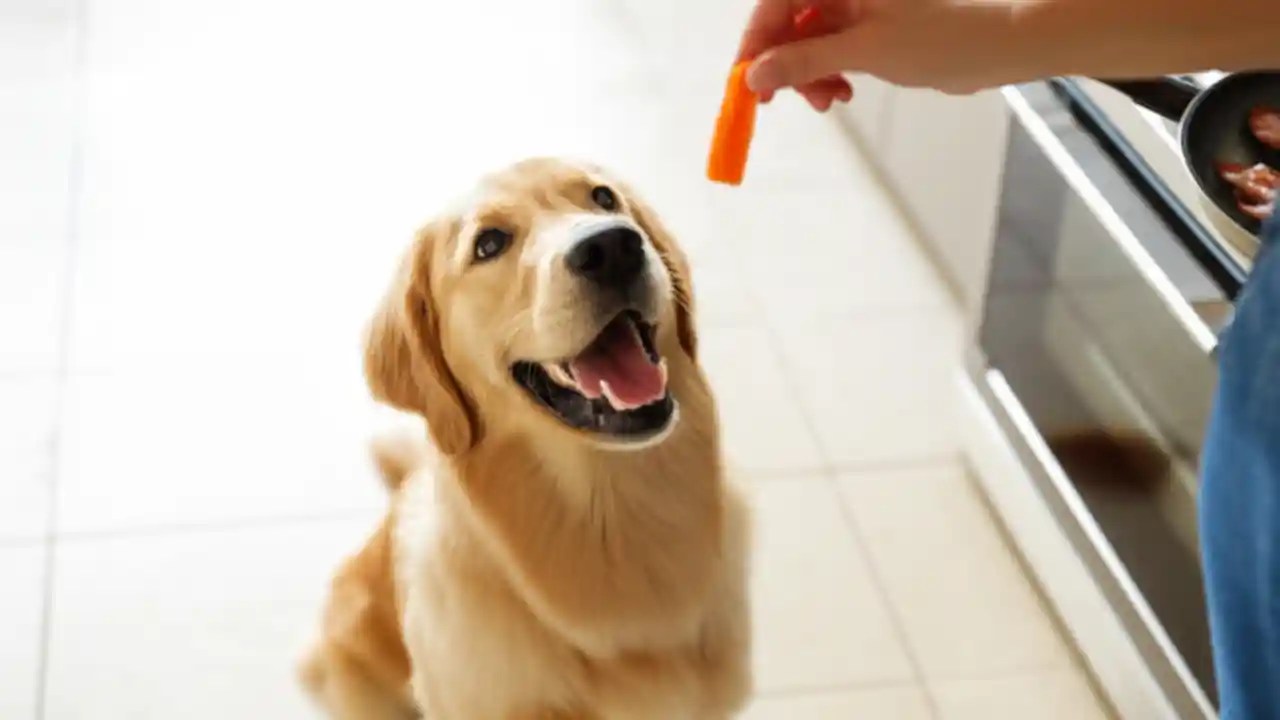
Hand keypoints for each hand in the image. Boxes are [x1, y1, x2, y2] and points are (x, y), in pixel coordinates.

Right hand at [738, 0, 1027, 102]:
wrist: (1001, 45)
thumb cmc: (944, 36)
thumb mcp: (864, 52)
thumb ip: (804, 61)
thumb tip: (755, 76)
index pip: (776, 2)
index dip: (756, 41)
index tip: (747, 79)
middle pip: (789, 20)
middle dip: (785, 62)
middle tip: (787, 99)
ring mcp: (859, 3)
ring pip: (809, 37)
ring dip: (809, 72)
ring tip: (829, 99)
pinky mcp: (872, 23)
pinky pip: (832, 46)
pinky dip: (830, 71)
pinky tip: (842, 90)